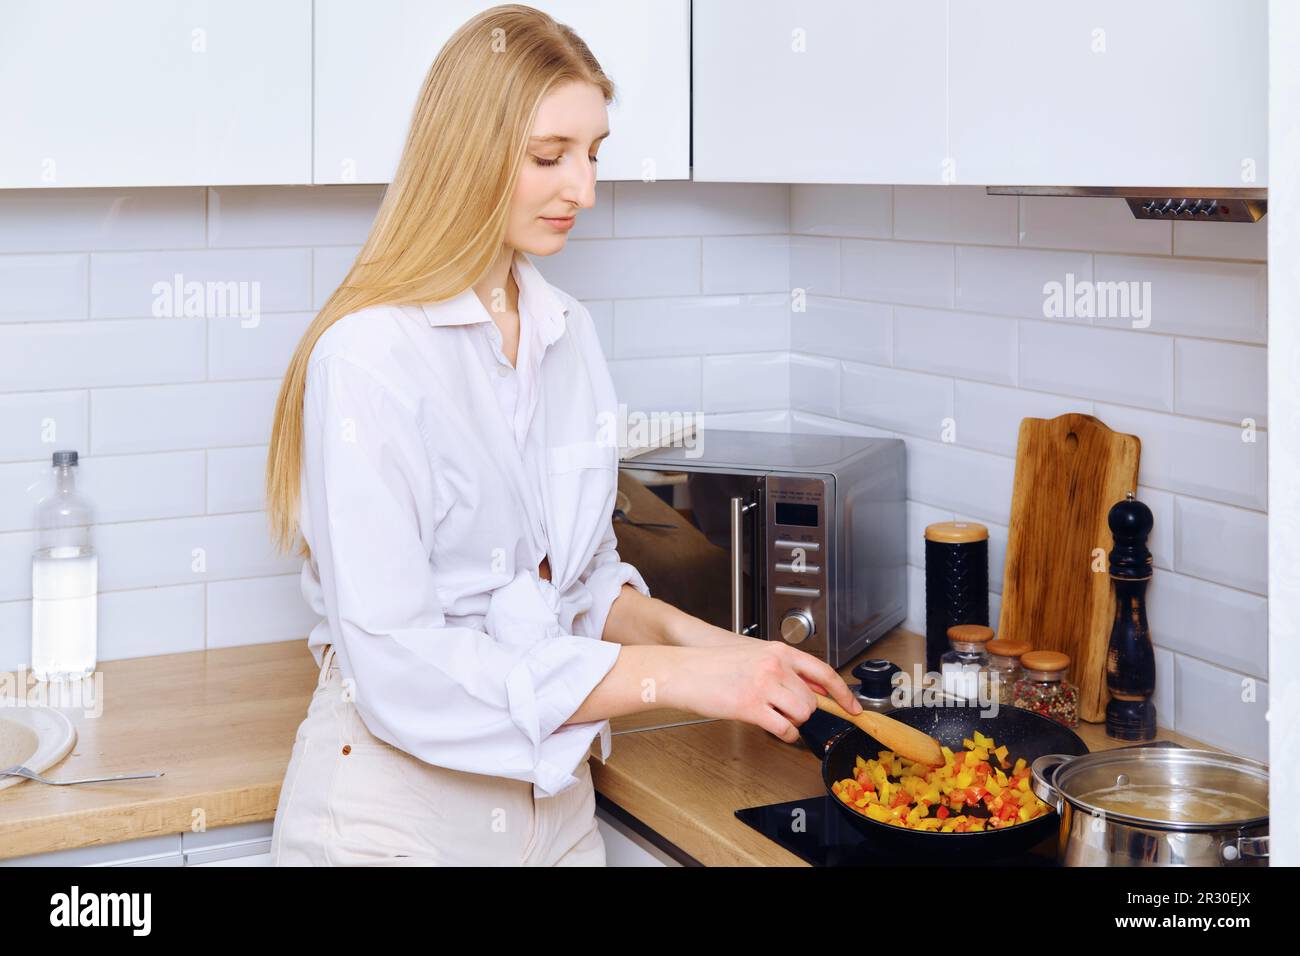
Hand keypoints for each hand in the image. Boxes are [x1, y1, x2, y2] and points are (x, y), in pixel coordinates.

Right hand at [663, 640, 862, 743]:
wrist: (683, 671)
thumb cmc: (713, 665)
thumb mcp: (754, 655)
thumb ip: (783, 668)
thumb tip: (811, 687)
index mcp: (778, 650)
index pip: (823, 672)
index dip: (843, 693)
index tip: (852, 707)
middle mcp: (775, 665)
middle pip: (812, 700)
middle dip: (804, 711)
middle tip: (786, 711)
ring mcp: (764, 686)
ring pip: (802, 714)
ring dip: (793, 722)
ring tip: (774, 715)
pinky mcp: (751, 706)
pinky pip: (785, 729)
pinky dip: (784, 734)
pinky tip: (771, 726)